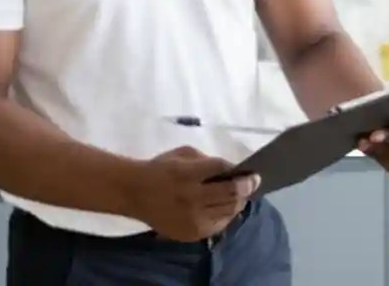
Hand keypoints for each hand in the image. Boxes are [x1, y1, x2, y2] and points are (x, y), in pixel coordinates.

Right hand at [129, 146, 259, 241]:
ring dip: (239, 202)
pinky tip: (228, 208)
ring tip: (243, 195)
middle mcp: (192, 198)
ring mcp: (192, 219)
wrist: (134, 193)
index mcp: (187, 174)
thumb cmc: (160, 169)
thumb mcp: (182, 154)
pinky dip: (226, 215)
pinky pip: (218, 225)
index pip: (222, 171)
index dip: (241, 172)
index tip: (253, 172)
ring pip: (228, 211)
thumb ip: (207, 161)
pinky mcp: (191, 233)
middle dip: (247, 187)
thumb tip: (231, 171)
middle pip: (230, 194)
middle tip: (254, 183)